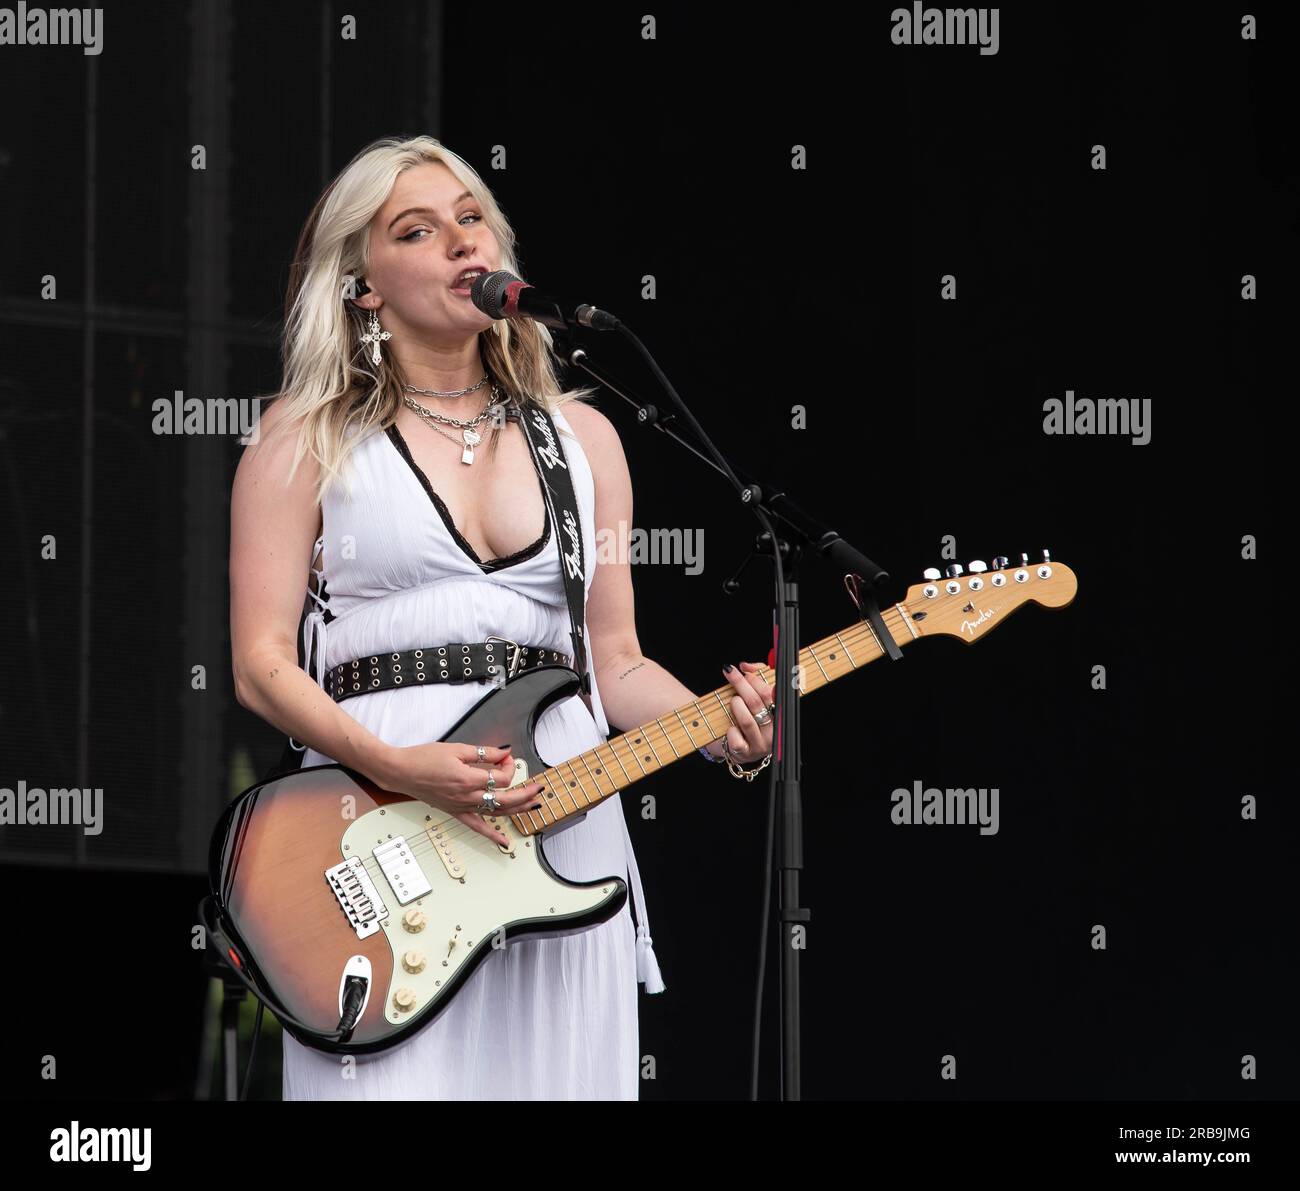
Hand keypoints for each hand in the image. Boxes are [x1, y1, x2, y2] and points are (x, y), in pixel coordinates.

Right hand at [376, 741, 543, 846]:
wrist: (401, 771)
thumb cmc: (423, 758)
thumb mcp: (457, 749)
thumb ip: (483, 753)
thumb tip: (504, 752)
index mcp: (467, 779)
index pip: (500, 777)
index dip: (508, 765)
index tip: (506, 757)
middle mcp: (466, 797)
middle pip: (505, 799)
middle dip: (525, 793)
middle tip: (538, 786)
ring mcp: (461, 807)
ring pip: (496, 814)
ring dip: (518, 811)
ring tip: (534, 806)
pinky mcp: (455, 812)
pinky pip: (477, 827)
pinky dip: (492, 835)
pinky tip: (505, 842)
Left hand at [715, 661, 774, 763]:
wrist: (730, 743)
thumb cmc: (743, 715)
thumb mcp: (751, 695)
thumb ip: (754, 676)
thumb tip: (746, 666)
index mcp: (778, 714)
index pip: (771, 694)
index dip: (757, 680)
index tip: (744, 671)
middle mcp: (773, 730)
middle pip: (758, 704)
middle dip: (742, 685)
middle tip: (730, 673)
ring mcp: (760, 744)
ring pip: (747, 721)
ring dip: (736, 706)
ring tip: (732, 701)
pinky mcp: (746, 754)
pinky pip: (737, 741)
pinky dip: (730, 731)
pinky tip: (729, 728)